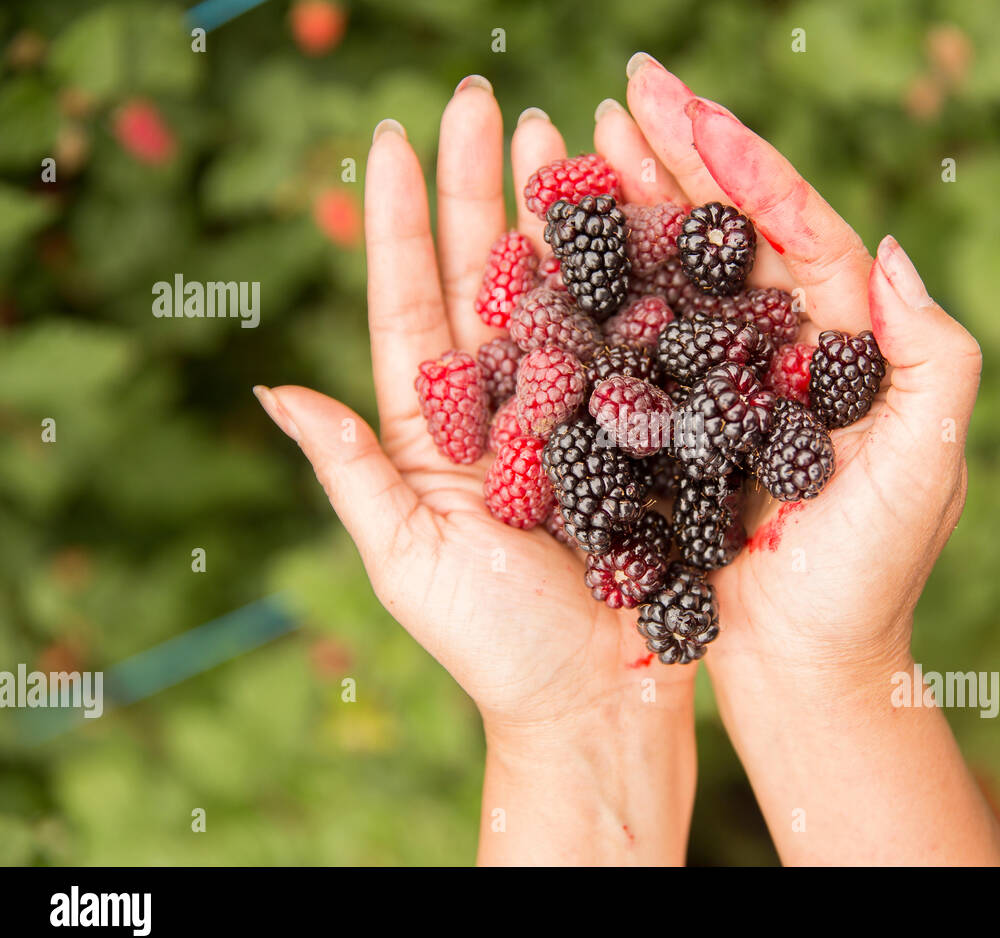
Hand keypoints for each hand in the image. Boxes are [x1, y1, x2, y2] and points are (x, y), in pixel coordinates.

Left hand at [254, 78, 692, 863]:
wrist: (601, 695)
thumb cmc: (496, 643)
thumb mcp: (407, 558)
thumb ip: (354, 470)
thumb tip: (277, 388)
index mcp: (437, 425)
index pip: (410, 301)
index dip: (396, 219)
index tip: (388, 138)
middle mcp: (504, 401)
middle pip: (483, 272)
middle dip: (479, 183)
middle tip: (484, 96)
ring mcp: (573, 405)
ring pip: (558, 288)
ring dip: (554, 208)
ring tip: (557, 129)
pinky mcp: (636, 423)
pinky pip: (628, 336)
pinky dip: (629, 272)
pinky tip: (634, 211)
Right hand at [622, 55, 999, 863]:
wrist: (807, 667)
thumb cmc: (868, 578)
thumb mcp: (927, 465)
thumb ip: (930, 356)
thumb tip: (889, 249)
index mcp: (850, 345)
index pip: (800, 230)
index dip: (746, 165)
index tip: (687, 107)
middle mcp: (791, 350)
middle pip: (736, 233)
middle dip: (685, 155)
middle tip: (628, 87)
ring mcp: (733, 382)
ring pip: (686, 274)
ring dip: (645, 201)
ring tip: (595, 136)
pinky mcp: (687, 423)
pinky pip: (647, 340)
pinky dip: (615, 287)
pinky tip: (573, 243)